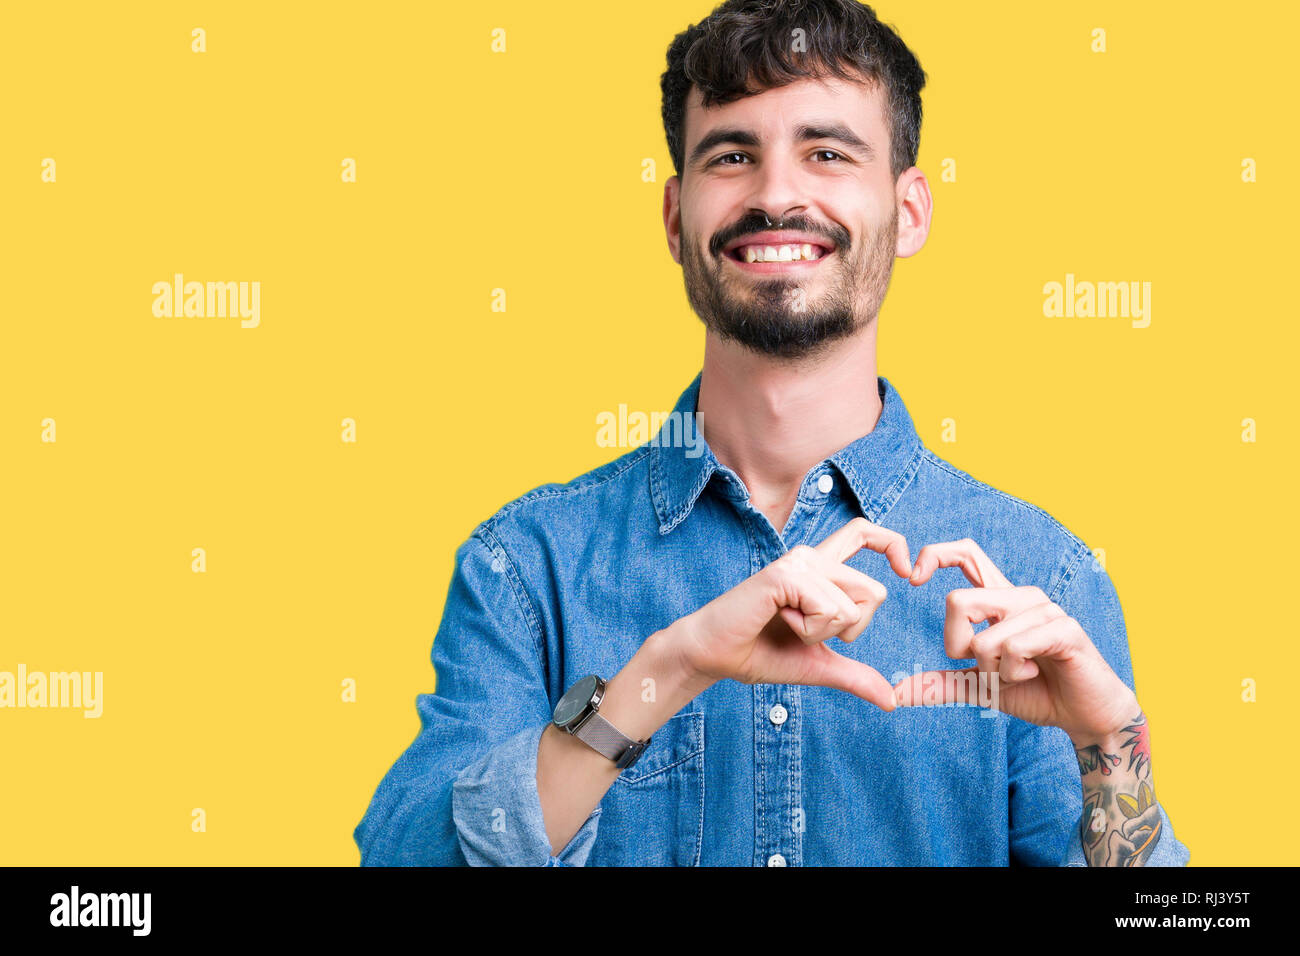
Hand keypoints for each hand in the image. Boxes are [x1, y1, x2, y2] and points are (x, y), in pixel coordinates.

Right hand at [667, 517, 913, 710]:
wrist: (715, 657)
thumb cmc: (759, 653)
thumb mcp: (818, 666)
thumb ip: (854, 676)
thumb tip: (892, 700)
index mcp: (820, 569)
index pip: (863, 533)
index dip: (892, 544)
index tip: (907, 572)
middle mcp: (811, 557)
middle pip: (874, 591)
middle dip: (852, 629)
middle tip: (807, 631)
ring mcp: (797, 562)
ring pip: (852, 604)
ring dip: (823, 632)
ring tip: (786, 625)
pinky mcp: (785, 574)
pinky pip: (828, 608)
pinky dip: (809, 629)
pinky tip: (778, 621)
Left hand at [891, 538, 1138, 742]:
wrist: (1085, 716)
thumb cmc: (1035, 692)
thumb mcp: (980, 687)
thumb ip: (943, 683)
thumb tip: (897, 692)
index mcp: (1000, 598)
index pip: (965, 553)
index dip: (935, 555)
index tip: (912, 579)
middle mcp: (1021, 596)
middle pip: (957, 601)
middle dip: (958, 647)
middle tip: (986, 668)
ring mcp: (1045, 609)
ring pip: (984, 637)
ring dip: (992, 671)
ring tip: (1017, 675)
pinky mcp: (1064, 629)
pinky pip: (1013, 648)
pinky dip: (1012, 674)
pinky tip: (1035, 674)